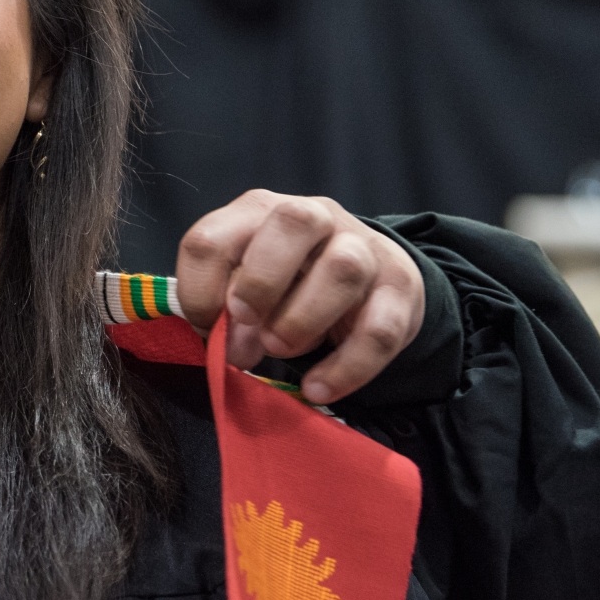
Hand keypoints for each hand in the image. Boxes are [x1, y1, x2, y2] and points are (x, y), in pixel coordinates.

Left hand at [175, 191, 424, 403]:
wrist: (367, 278)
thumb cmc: (289, 282)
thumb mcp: (249, 287)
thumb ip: (231, 313)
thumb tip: (231, 349)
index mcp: (259, 211)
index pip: (215, 235)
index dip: (199, 287)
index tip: (205, 325)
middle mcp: (315, 217)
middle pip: (294, 221)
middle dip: (261, 279)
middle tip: (245, 321)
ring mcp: (364, 247)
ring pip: (343, 268)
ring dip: (302, 319)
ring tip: (280, 349)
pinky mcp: (400, 289)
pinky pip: (380, 329)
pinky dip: (345, 367)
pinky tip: (317, 389)